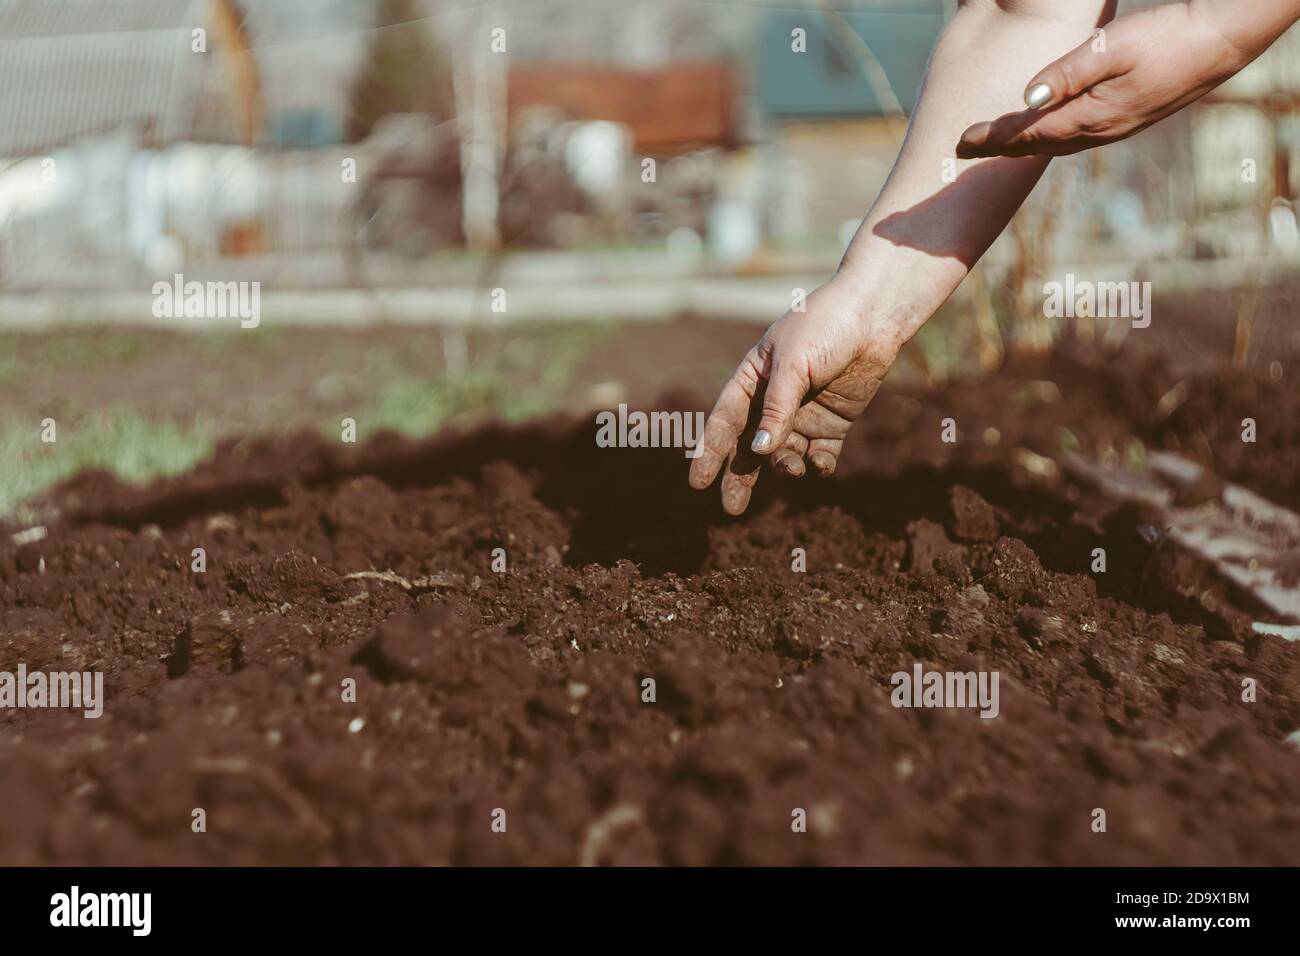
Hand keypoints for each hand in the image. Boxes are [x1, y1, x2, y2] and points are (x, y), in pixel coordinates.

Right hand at [688, 278, 901, 514]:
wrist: (873, 316)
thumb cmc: (825, 328)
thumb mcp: (794, 365)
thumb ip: (777, 409)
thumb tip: (757, 450)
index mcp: (751, 380)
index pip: (724, 422)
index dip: (710, 452)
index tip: (698, 483)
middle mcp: (773, 402)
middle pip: (748, 447)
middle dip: (739, 477)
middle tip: (731, 508)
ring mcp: (802, 415)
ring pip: (783, 455)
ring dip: (784, 467)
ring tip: (792, 469)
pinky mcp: (832, 425)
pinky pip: (818, 455)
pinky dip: (817, 465)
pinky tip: (819, 464)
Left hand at [957, 3, 1247, 158]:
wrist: (1221, 43)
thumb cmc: (1166, 38)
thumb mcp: (1112, 49)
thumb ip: (1067, 74)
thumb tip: (1026, 98)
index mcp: (1088, 117)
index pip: (1026, 134)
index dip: (990, 139)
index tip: (959, 142)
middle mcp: (1097, 132)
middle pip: (1033, 148)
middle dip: (996, 150)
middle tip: (960, 153)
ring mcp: (1112, 130)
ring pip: (1053, 146)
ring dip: (1020, 149)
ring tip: (992, 148)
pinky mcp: (1123, 122)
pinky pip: (1073, 139)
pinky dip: (1046, 141)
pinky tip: (1041, 137)